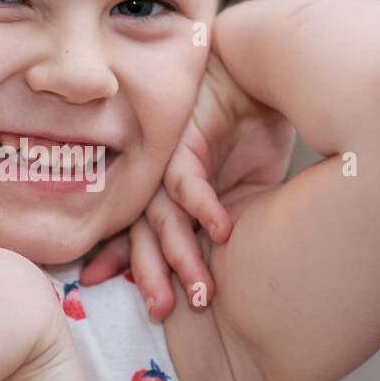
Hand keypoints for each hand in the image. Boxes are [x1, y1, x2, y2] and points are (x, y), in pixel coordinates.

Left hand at [80, 51, 295, 318]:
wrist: (260, 69)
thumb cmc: (251, 124)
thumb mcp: (242, 182)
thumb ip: (224, 216)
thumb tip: (225, 259)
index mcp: (165, 189)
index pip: (140, 233)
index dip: (130, 265)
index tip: (119, 297)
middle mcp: (158, 176)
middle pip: (145, 232)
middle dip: (152, 274)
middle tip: (160, 312)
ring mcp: (167, 158)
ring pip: (165, 215)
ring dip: (181, 254)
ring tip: (199, 292)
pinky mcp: (185, 138)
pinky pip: (189, 180)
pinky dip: (204, 207)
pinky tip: (221, 232)